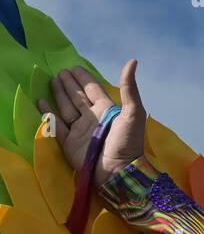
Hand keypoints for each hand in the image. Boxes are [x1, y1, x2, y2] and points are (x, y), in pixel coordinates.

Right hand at [37, 59, 147, 188]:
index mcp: (107, 111)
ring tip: (52, 80)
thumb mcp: (133, 113)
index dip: (84, 79)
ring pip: (66, 107)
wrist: (118, 171)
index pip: (93, 90)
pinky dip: (48, 113)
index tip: (74, 67)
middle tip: (60, 71)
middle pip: (78, 97)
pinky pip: (56, 124)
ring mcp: (80, 130)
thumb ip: (130, 88)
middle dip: (70, 84)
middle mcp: (92, 118)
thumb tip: (132, 61)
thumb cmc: (127, 143)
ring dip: (59, 94)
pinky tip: (41, 102)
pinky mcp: (69, 142)